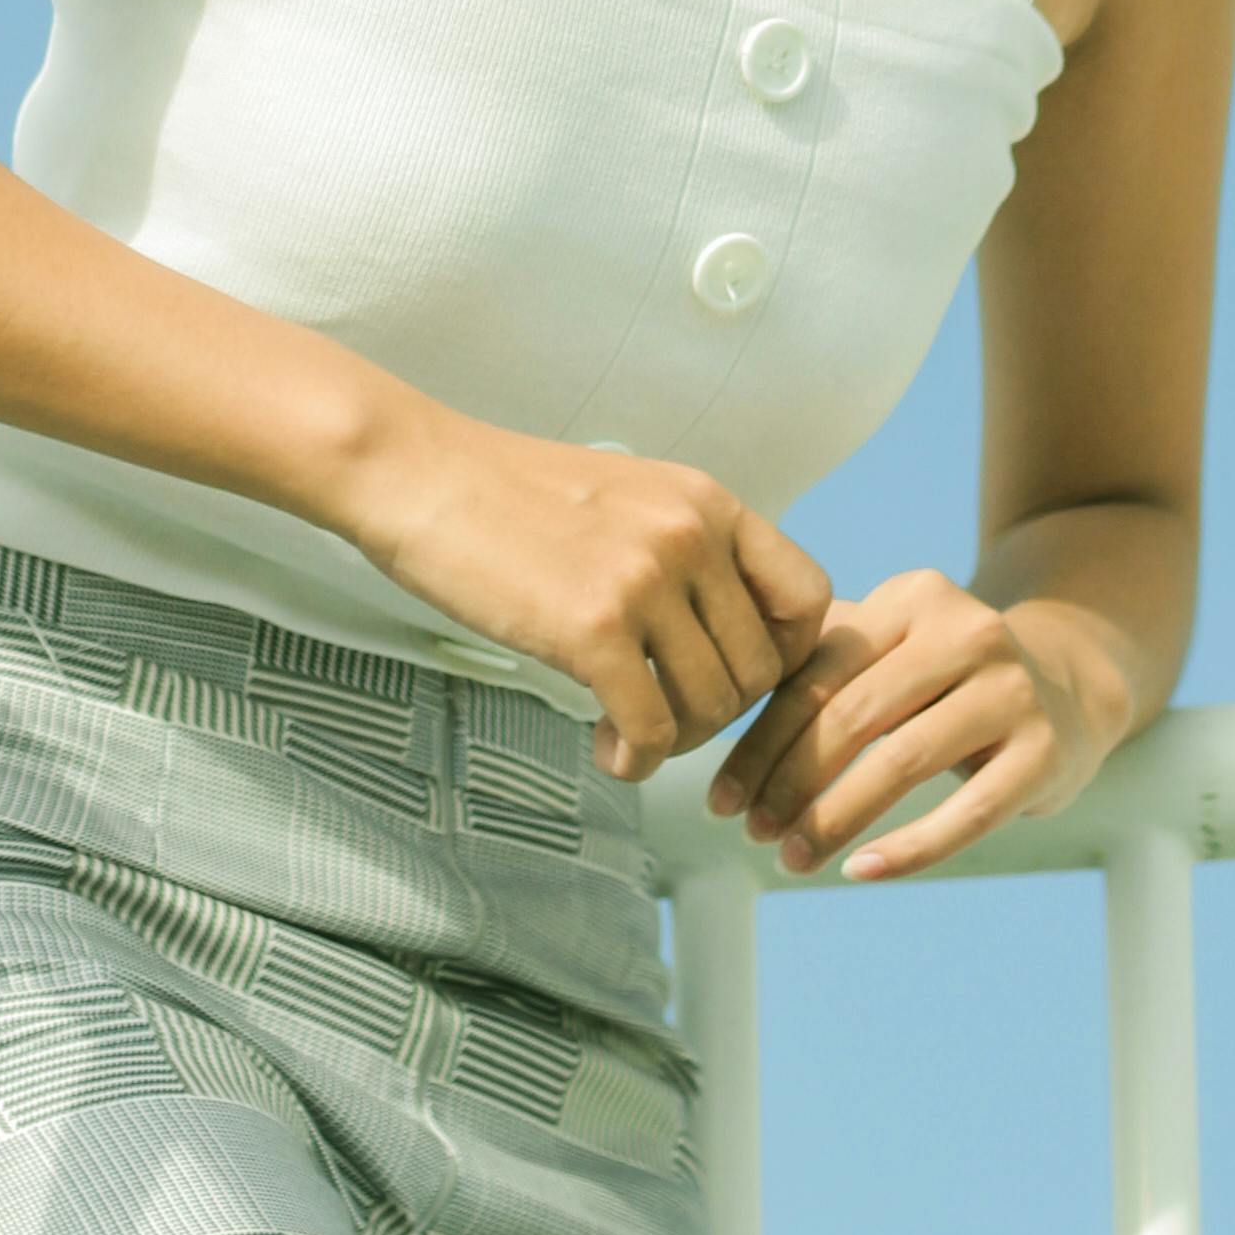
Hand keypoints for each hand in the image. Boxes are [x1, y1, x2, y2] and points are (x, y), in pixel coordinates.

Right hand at [342, 402, 831, 778]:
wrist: (425, 477)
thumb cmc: (515, 497)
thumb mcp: (632, 497)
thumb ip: (690, 550)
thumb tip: (730, 634)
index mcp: (708, 502)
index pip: (809, 597)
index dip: (785, 656)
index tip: (734, 677)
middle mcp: (691, 534)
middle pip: (758, 671)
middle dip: (716, 713)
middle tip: (662, 713)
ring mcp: (645, 579)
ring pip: (711, 709)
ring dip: (673, 740)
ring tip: (625, 726)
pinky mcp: (592, 627)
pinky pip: (653, 730)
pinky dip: (634, 758)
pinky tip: (604, 745)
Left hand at [704, 565, 1115, 880]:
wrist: (1070, 685)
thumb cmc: (945, 676)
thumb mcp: (892, 646)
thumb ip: (817, 663)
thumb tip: (711, 712)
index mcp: (913, 597)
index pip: (818, 673)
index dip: (760, 741)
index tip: (720, 800)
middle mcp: (967, 631)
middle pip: (854, 716)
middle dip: (790, 783)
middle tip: (751, 834)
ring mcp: (1010, 690)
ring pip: (902, 763)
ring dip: (835, 820)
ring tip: (791, 859)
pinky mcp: (1043, 751)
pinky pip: (965, 813)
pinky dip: (908, 848)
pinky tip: (862, 872)